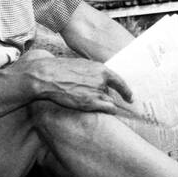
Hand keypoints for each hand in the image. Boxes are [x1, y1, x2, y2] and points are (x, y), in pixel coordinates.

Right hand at [13, 51, 132, 114]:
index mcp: (99, 69)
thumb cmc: (60, 70)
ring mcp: (97, 91)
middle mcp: (101, 80)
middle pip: (110, 93)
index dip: (126, 91)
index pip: (119, 81)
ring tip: (82, 100)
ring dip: (100, 103)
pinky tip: (94, 110)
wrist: (47, 76)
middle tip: (91, 99)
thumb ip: (92, 73)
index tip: (130, 98)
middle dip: (104, 97)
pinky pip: (107, 109)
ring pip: (108, 102)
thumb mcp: (80, 65)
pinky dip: (105, 111)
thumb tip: (99, 80)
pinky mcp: (91, 103)